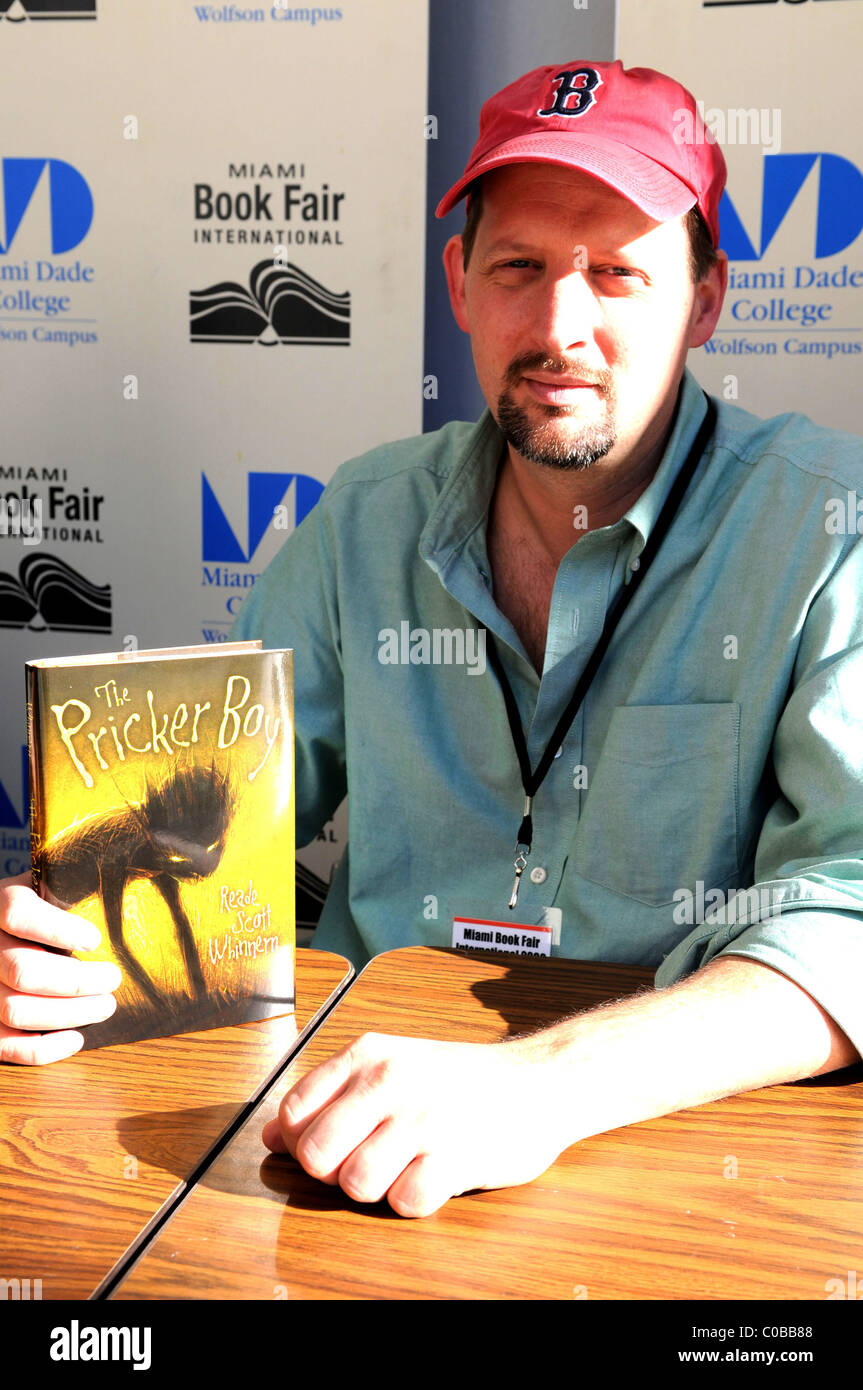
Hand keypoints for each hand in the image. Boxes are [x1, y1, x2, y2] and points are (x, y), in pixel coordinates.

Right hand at [0, 874, 121, 1064]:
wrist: (10, 935)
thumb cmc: (46, 911)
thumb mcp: (53, 888)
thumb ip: (78, 888)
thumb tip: (134, 886)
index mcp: (0, 903)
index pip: (17, 913)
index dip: (58, 929)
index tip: (95, 939)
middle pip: (22, 969)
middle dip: (76, 981)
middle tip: (112, 978)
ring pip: (15, 1009)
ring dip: (69, 1013)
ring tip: (105, 1005)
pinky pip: (6, 1045)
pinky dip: (43, 1049)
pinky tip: (76, 1037)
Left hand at [261, 1030, 568, 1216]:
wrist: (540, 1081)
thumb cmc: (459, 1079)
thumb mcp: (391, 1065)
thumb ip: (330, 1095)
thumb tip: (270, 1136)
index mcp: (368, 1054)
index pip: (294, 1111)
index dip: (299, 1141)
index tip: (327, 1145)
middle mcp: (391, 1082)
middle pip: (315, 1153)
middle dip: (332, 1171)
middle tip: (364, 1161)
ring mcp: (423, 1120)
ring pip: (355, 1183)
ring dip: (373, 1188)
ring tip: (400, 1168)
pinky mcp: (455, 1158)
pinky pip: (405, 1203)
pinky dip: (412, 1200)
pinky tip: (429, 1176)